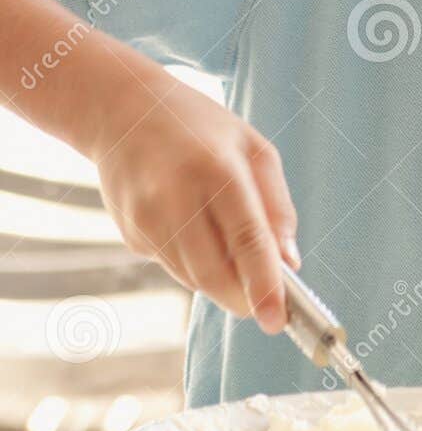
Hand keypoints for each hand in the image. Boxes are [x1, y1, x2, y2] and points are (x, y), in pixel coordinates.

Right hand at [90, 68, 299, 332]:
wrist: (123, 110)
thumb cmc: (201, 128)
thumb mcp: (254, 148)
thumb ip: (277, 206)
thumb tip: (290, 264)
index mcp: (218, 170)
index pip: (247, 241)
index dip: (264, 286)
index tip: (278, 320)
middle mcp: (177, 197)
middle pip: (214, 274)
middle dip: (243, 299)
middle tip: (265, 306)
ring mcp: (147, 218)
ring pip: (193, 278)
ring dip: (220, 280)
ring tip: (225, 240)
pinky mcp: (130, 232)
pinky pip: (173, 265)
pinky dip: (193, 262)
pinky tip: (191, 225)